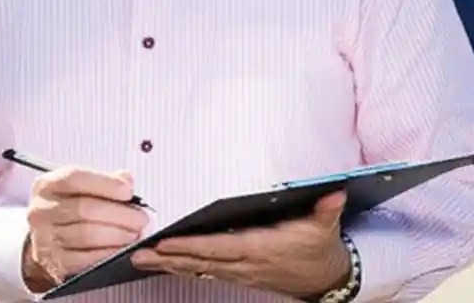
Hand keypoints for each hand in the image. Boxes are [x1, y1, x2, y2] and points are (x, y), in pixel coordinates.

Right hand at [21, 167, 149, 291]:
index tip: (127, 190)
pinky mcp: (56, 263)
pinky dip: (110, 253)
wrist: (48, 242)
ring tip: (134, 233)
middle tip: (140, 218)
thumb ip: (103, 181)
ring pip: (87, 235)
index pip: (74, 179)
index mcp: (47, 186)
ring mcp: (45, 238)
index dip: (105, 184)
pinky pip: (87, 259)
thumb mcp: (79, 189)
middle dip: (120, 214)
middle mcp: (41, 210)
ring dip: (118, 235)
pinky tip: (122, 249)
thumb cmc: (68, 212)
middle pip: (84, 209)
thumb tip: (125, 180)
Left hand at [130, 191, 351, 299]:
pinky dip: (181, 268)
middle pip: (202, 261)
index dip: (193, 246)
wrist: (327, 279)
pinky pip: (204, 272)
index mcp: (263, 248)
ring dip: (168, 265)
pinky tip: (161, 264)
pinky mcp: (237, 275)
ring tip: (139, 258)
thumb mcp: (325, 227)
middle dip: (169, 257)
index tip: (168, 242)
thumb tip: (333, 193)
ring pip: (198, 268)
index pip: (221, 247)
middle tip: (139, 253)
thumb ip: (326, 210)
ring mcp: (240, 272)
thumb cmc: (319, 248)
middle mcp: (247, 263)